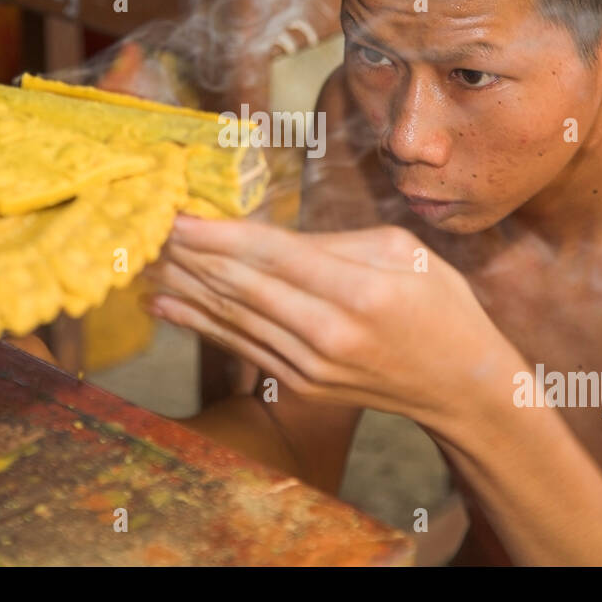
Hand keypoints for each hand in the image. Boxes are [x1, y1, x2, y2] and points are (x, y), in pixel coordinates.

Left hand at [143, 215, 517, 428]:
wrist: (460, 388)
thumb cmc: (440, 307)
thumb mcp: (404, 253)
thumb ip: (333, 242)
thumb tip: (267, 235)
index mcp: (362, 292)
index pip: (274, 256)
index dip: (219, 235)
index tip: (179, 213)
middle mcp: (329, 334)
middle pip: (242, 287)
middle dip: (188, 255)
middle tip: (145, 226)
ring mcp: (310, 367)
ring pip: (232, 318)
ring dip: (182, 286)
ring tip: (141, 258)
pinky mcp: (299, 384)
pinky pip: (238, 346)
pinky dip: (197, 323)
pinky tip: (162, 303)